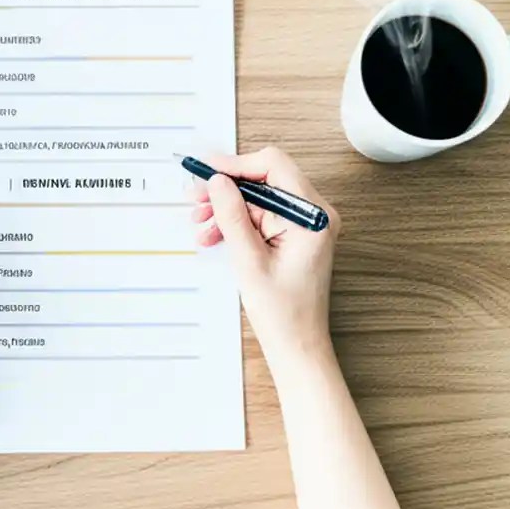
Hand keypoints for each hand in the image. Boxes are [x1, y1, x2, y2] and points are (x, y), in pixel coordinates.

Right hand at [190, 148, 339, 369]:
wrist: (296, 343)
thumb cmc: (284, 312)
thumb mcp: (249, 260)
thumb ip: (232, 216)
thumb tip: (218, 182)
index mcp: (312, 216)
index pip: (273, 166)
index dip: (236, 165)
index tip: (207, 171)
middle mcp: (313, 214)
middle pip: (264, 180)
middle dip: (226, 189)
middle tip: (196, 198)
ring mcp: (304, 224)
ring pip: (257, 198)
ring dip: (226, 208)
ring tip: (200, 223)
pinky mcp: (293, 235)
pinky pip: (260, 216)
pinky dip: (235, 223)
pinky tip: (213, 236)